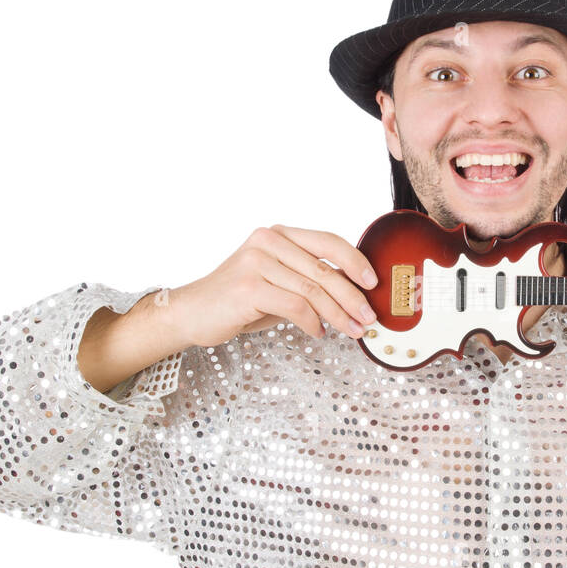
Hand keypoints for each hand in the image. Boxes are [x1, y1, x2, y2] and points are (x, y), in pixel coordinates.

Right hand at [168, 225, 379, 348]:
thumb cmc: (239, 301)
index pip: (327, 241)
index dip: (355, 261)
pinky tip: (318, 333)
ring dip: (339, 315)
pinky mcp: (249, 287)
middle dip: (353, 298)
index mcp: (278, 234)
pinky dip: (313, 323)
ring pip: (313, 291)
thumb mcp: (278, 284)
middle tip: (369, 317)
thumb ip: (309, 281)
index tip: (373, 282)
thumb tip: (353, 293)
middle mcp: (267, 241)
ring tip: (353, 330)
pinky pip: (295, 306)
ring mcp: (256, 262)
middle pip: (324, 270)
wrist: (193, 313)